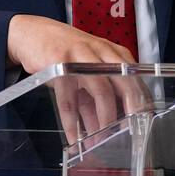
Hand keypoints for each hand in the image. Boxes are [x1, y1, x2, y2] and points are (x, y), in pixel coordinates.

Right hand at [6, 15, 151, 145]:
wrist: (31, 33)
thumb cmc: (64, 54)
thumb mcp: (85, 73)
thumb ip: (97, 99)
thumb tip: (107, 130)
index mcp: (113, 53)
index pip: (136, 78)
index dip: (141, 102)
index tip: (143, 123)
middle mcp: (101, 52)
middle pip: (124, 82)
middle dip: (130, 110)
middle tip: (130, 133)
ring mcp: (81, 56)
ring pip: (101, 90)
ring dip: (103, 120)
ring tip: (100, 142)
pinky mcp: (60, 64)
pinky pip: (69, 98)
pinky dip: (72, 121)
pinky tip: (73, 137)